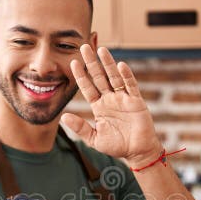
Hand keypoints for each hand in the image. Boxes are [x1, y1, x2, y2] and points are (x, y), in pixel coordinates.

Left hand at [62, 45, 161, 167]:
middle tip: (84, 47)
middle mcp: (110, 99)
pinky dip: (126, 76)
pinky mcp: (136, 101)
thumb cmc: (117, 146)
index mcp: (99, 106)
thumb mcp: (94, 139)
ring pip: (114, 77)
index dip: (81, 75)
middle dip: (92, 63)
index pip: (88, 87)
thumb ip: (80, 128)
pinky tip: (120, 66)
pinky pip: (130, 86)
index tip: (73, 62)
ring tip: (101, 50)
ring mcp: (123, 98)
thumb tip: (63, 117)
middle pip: (99, 77)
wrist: (137, 152)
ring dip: (108, 64)